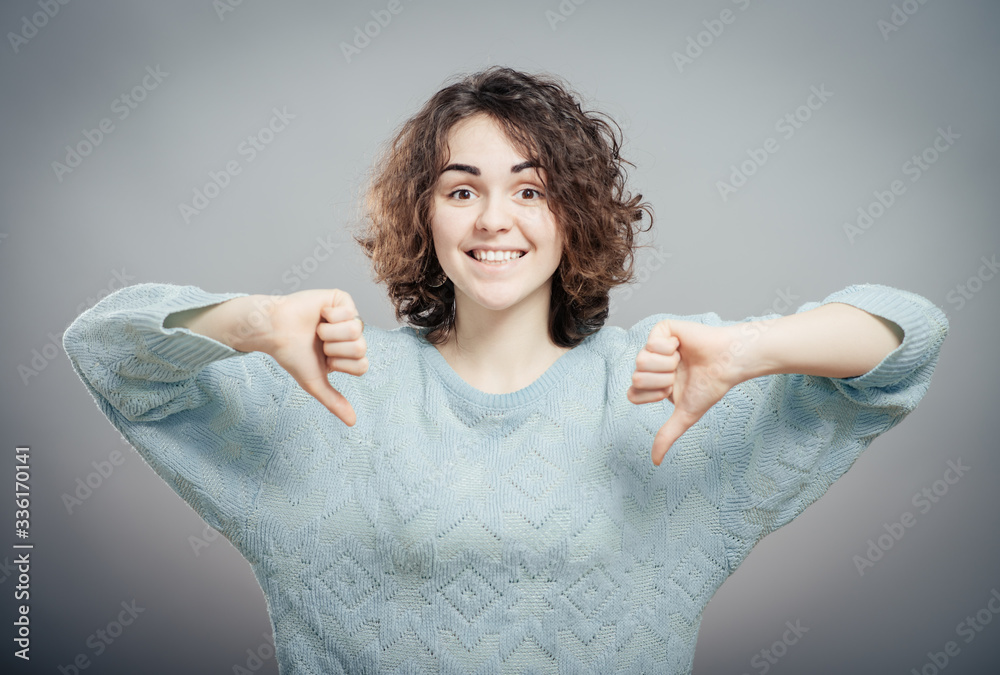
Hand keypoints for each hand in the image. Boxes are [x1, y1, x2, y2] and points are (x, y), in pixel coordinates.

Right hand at [258, 289, 367, 425]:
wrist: (274, 330)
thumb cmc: (292, 355)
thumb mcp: (314, 382)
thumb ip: (334, 401)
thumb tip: (352, 422)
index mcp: (347, 355)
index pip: (362, 365)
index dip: (340, 364)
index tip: (323, 359)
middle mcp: (351, 336)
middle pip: (361, 348)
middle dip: (334, 348)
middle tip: (318, 342)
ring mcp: (348, 316)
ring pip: (357, 330)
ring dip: (330, 332)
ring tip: (317, 329)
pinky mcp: (342, 299)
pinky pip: (350, 311)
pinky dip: (330, 316)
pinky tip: (320, 314)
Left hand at [627, 319, 745, 465]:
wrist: (728, 362)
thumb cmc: (710, 386)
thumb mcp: (685, 415)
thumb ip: (667, 436)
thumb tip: (655, 462)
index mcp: (651, 383)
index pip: (632, 393)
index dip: (654, 394)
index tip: (672, 390)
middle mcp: (649, 365)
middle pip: (635, 377)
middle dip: (662, 379)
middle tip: (680, 373)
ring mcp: (653, 346)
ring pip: (641, 360)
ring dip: (667, 364)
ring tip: (682, 360)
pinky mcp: (661, 329)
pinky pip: (651, 343)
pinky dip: (670, 348)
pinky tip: (682, 346)